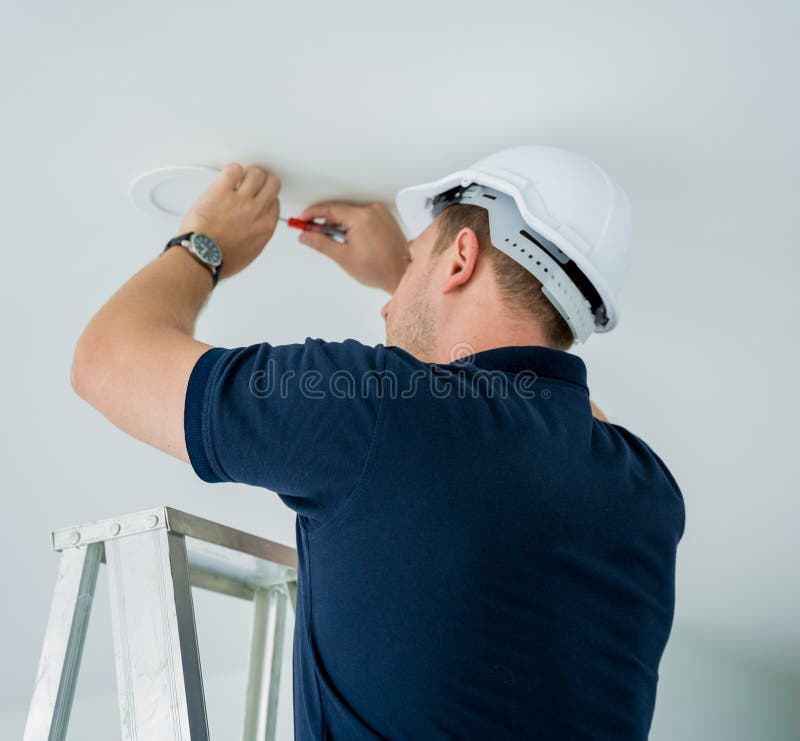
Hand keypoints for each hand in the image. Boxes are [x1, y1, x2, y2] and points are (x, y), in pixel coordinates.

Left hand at [179, 163, 280, 279]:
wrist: (202, 256)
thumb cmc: (221, 259)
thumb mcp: (249, 251)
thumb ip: (255, 234)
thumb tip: (251, 227)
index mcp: (265, 226)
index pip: (274, 202)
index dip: (267, 197)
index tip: (261, 195)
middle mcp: (257, 210)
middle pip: (271, 184)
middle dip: (263, 181)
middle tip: (254, 181)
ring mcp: (240, 199)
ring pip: (256, 173)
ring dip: (248, 173)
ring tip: (240, 177)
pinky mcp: (222, 190)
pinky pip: (234, 170)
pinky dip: (232, 170)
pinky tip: (228, 176)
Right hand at [296, 201, 409, 292]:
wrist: (401, 273)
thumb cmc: (379, 269)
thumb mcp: (343, 257)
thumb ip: (321, 243)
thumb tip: (306, 236)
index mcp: (360, 217)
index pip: (329, 208)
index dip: (312, 214)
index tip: (302, 220)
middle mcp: (371, 210)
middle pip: (339, 209)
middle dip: (325, 221)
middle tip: (314, 234)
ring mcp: (380, 213)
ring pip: (350, 213)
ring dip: (339, 223)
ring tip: (337, 241)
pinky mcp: (385, 218)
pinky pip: (362, 215)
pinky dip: (352, 223)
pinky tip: (350, 238)